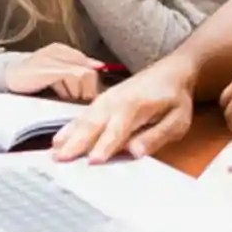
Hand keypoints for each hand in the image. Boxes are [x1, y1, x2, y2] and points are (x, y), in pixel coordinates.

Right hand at [5, 43, 103, 101]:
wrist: (5, 77)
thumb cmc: (31, 79)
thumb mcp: (56, 74)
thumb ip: (75, 69)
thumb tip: (99, 66)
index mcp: (64, 51)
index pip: (90, 65)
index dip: (93, 84)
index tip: (89, 97)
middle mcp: (60, 51)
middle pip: (90, 70)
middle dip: (88, 89)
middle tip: (78, 100)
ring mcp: (53, 58)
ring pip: (83, 74)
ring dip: (77, 91)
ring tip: (65, 97)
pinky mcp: (48, 67)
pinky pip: (70, 76)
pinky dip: (69, 90)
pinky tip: (59, 95)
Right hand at [52, 60, 194, 163]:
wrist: (173, 70)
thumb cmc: (176, 98)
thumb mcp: (178, 119)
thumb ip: (157, 135)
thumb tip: (135, 152)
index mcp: (137, 105)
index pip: (118, 129)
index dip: (106, 145)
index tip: (93, 160)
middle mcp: (117, 100)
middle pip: (94, 124)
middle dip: (77, 142)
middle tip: (60, 160)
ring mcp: (107, 99)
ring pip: (85, 119)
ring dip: (68, 135)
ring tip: (53, 152)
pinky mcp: (103, 100)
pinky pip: (83, 115)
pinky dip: (70, 127)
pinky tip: (58, 140)